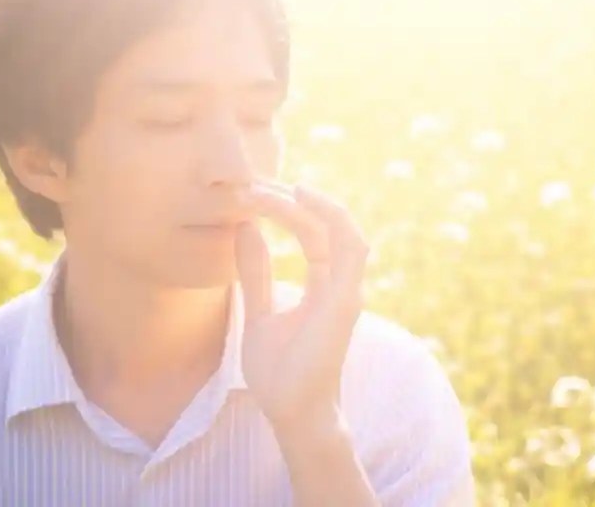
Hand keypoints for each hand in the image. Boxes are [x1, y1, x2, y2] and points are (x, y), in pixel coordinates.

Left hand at [235, 181, 368, 436]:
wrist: (292, 412)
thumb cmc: (279, 372)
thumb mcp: (258, 311)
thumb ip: (255, 271)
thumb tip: (244, 229)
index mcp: (324, 285)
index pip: (312, 232)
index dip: (286, 209)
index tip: (253, 193)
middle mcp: (341, 283)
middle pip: (326, 224)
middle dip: (293, 199)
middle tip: (257, 182)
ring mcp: (347, 290)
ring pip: (344, 228)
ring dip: (312, 203)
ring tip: (277, 187)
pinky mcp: (346, 300)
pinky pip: (350, 247)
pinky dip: (331, 218)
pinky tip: (301, 201)